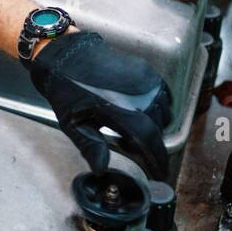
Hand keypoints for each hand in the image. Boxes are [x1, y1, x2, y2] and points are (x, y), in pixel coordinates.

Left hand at [29, 31, 173, 181]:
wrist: (68, 54)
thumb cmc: (67, 89)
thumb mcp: (73, 123)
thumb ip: (91, 147)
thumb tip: (102, 170)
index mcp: (120, 110)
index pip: (149, 141)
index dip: (157, 161)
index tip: (159, 175)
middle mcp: (139, 95)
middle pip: (158, 130)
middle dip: (150, 147)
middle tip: (132, 150)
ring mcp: (147, 81)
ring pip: (164, 114)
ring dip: (154, 127)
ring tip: (129, 129)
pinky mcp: (149, 71)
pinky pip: (164, 97)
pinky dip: (157, 109)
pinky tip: (137, 112)